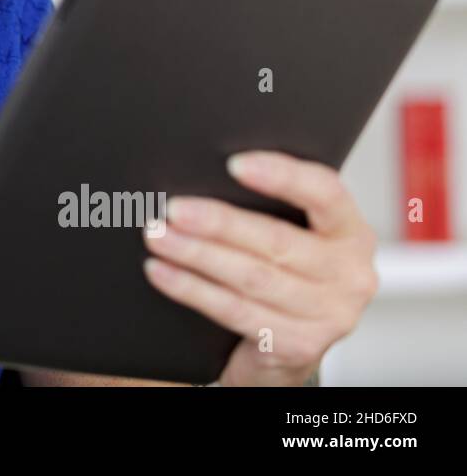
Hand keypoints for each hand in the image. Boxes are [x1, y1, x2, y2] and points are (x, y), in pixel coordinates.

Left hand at [141, 149, 378, 385]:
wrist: (292, 345)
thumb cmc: (286, 269)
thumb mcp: (296, 233)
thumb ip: (268, 205)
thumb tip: (204, 176)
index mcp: (351, 232)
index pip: (325, 193)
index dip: (281, 175)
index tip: (233, 164)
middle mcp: (349, 274)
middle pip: (276, 241)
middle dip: (218, 223)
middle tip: (174, 209)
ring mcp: (328, 315)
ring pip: (250, 278)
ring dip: (196, 255)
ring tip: (158, 238)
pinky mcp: (298, 345)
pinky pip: (234, 311)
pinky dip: (191, 288)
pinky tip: (162, 271)